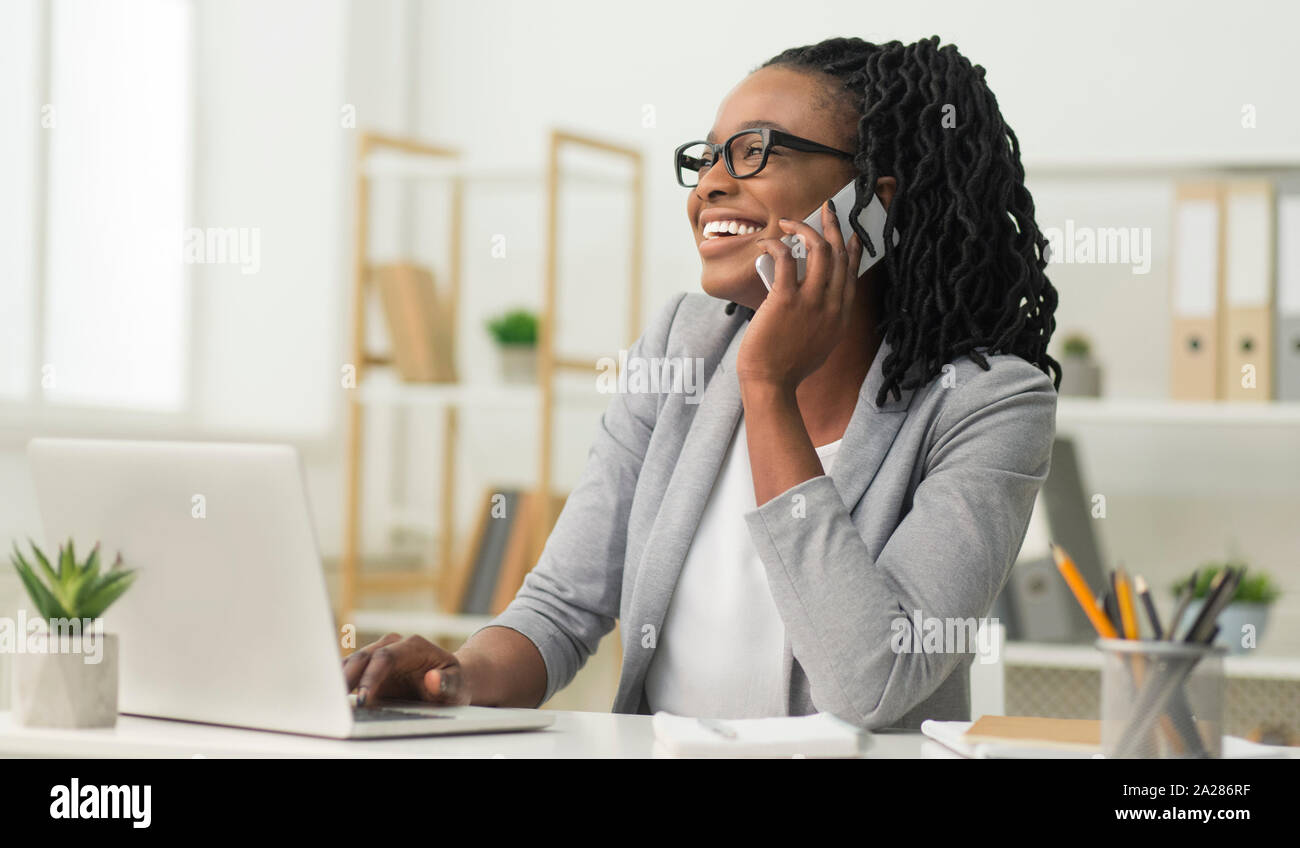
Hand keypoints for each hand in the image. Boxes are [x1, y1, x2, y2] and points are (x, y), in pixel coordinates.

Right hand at [342, 632, 470, 706]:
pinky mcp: (369, 667)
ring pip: (352, 662)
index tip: (365, 699)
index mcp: (414, 646)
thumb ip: (446, 684)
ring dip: (339, 679)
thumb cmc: (453, 684)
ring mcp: (379, 654)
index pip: (386, 657)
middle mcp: (393, 645)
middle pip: (364, 657)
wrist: (448, 681)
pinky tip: (331, 696)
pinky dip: (339, 682)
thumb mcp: (457, 687)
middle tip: (336, 701)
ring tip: (328, 700)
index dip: (372, 677)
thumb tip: (432, 679)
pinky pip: (350, 671)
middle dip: (349, 678)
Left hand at [738, 199, 862, 390]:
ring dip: (804, 228)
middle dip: (833, 226)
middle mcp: (832, 306)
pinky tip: (766, 244)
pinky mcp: (786, 300)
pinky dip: (776, 245)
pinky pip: (786, 259)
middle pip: (839, 254)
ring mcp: (812, 302)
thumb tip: (814, 298)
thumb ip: (824, 319)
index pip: (852, 272)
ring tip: (789, 222)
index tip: (849, 232)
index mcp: (842, 316)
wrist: (772, 382)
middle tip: (826, 210)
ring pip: (819, 250)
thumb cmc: (788, 366)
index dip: (852, 247)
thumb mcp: (821, 343)